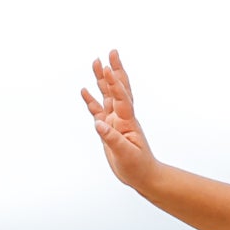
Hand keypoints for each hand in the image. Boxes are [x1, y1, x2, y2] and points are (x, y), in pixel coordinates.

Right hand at [80, 50, 157, 189]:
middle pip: (117, 89)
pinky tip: (84, 90)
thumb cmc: (139, 167)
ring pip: (107, 95)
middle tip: (111, 52)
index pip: (121, 97)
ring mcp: (115, 121)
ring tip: (96, 63)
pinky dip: (91, 100)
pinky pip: (98, 110)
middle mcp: (122, 117)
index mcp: (128, 121)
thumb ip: (112, 138)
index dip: (115, 82)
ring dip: (102, 80)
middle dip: (114, 71)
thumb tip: (98, 124)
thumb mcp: (126, 154)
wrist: (144, 176)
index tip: (109, 67)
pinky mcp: (108, 128)